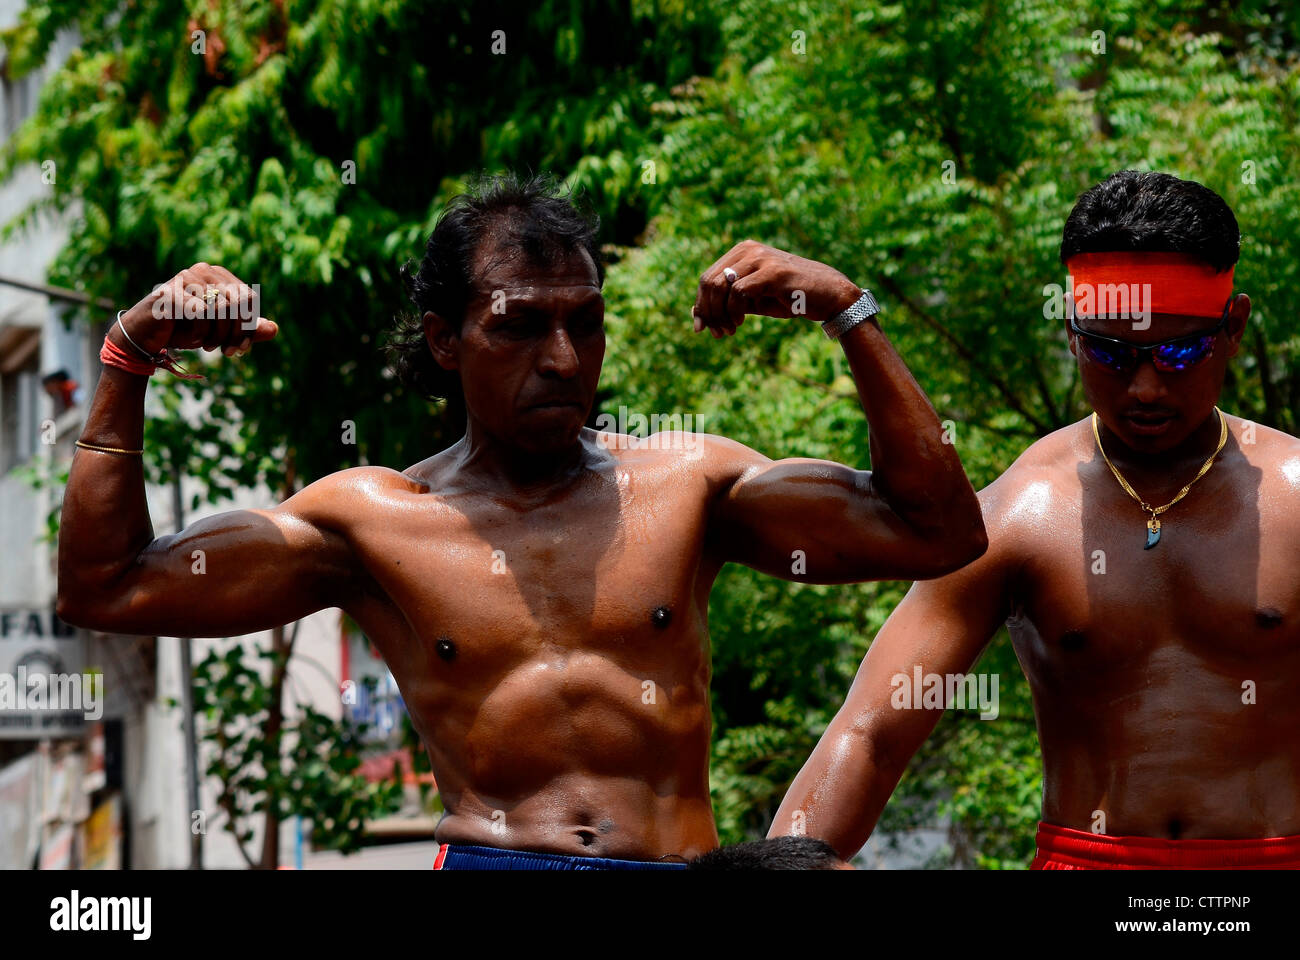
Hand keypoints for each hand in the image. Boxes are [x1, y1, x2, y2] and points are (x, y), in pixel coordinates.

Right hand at [115, 263, 277, 357]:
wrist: (145, 334)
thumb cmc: (184, 329)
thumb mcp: (221, 330)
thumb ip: (247, 329)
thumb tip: (275, 329)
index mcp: (219, 275)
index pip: (250, 298)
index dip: (250, 326)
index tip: (242, 347)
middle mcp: (203, 271)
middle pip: (239, 303)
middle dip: (237, 333)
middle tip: (228, 352)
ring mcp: (185, 278)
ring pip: (221, 309)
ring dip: (218, 336)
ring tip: (209, 346)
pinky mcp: (171, 292)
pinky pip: (200, 315)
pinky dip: (200, 333)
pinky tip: (193, 340)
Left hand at [691, 240, 862, 337]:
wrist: (829, 296)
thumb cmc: (790, 298)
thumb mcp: (753, 301)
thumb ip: (728, 303)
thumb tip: (697, 315)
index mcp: (742, 251)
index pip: (707, 277)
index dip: (700, 304)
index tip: (701, 328)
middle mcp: (749, 249)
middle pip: (709, 281)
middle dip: (706, 311)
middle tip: (715, 333)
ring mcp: (760, 258)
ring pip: (719, 285)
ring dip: (718, 314)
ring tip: (727, 331)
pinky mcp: (771, 272)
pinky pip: (738, 292)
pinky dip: (733, 311)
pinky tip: (738, 324)